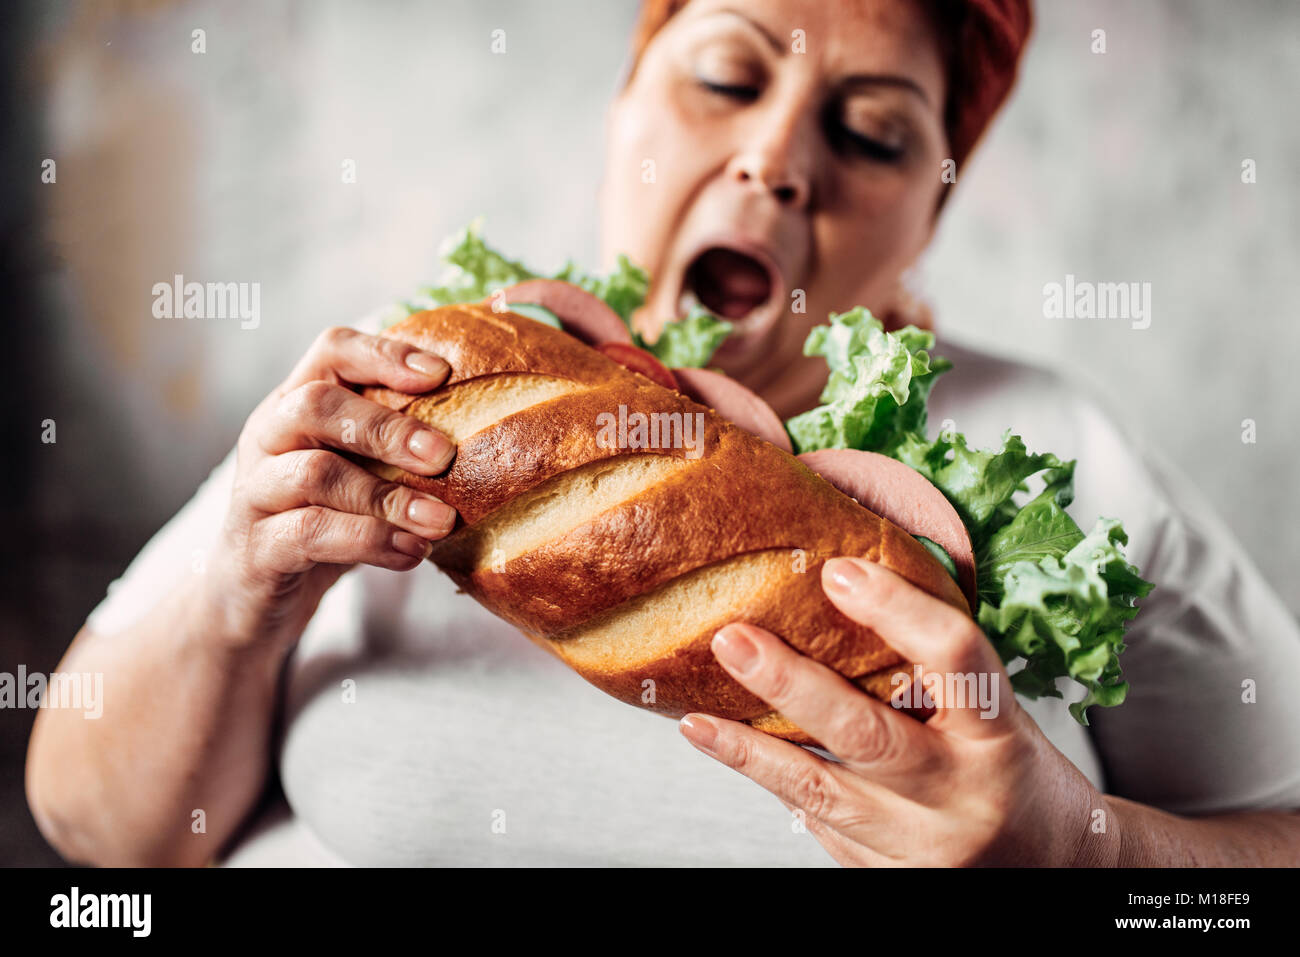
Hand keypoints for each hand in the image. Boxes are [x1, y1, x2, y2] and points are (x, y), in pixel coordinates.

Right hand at [207, 326, 459, 649]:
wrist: (254, 600)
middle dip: (387, 427)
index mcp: (296, 405)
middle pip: (317, 406)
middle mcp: (268, 438)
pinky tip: (412, 553)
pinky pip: (310, 534)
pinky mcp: (257, 549)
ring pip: (316, 474)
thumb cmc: (323, 523)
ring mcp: (255, 493)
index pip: (331, 351)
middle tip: (445, 456)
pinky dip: (369, 541)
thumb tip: (494, 432)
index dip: (384, 353)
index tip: (441, 373)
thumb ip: (401, 449)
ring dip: (388, 496)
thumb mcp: (360, 474)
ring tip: (442, 521)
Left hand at [679, 557, 1120, 865]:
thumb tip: (840, 585)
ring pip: (821, 792)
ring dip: (749, 751)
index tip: (838, 570)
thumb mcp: (996, 709)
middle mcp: (961, 793)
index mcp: (997, 733)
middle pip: (866, 733)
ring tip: (698, 719)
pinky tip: (736, 754)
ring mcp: (923, 846)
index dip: (896, 609)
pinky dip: (776, 784)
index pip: (954, 657)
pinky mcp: (891, 878)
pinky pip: (819, 825)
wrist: (1050, 867)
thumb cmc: (1010, 768)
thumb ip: (933, 664)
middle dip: (790, 684)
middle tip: (732, 639)